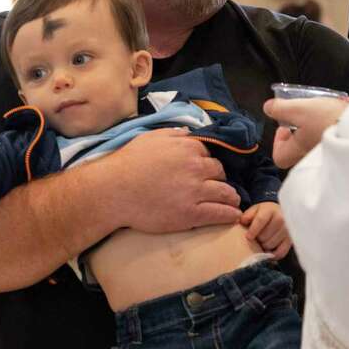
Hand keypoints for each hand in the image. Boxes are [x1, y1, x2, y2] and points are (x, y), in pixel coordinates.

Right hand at [111, 128, 240, 232]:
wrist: (114, 190)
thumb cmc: (128, 162)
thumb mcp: (150, 138)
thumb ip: (173, 134)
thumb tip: (189, 133)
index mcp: (187, 148)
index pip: (208, 154)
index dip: (206, 163)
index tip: (205, 171)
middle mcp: (195, 168)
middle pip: (220, 172)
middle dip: (219, 178)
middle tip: (217, 186)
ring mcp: (195, 192)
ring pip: (226, 193)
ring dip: (231, 197)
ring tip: (232, 202)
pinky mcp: (192, 214)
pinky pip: (220, 213)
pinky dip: (230, 214)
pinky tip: (234, 216)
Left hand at [239, 202, 290, 258]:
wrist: (280, 213)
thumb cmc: (264, 213)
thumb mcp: (254, 210)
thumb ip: (247, 215)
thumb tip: (242, 222)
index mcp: (270, 210)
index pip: (260, 221)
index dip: (253, 230)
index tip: (248, 237)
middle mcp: (282, 219)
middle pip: (264, 236)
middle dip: (257, 238)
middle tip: (256, 237)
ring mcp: (288, 231)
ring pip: (270, 245)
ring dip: (263, 246)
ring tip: (262, 241)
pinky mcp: (291, 241)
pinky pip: (280, 253)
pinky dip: (273, 255)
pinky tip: (268, 251)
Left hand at [264, 96, 348, 168]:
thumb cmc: (329, 122)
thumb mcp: (299, 109)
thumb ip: (280, 108)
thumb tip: (269, 108)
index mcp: (298, 151)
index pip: (279, 156)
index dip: (279, 140)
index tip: (287, 124)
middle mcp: (312, 157)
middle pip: (300, 144)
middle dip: (304, 125)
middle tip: (310, 111)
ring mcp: (329, 153)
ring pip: (318, 137)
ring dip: (323, 120)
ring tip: (331, 106)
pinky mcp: (344, 145)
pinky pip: (336, 133)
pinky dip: (337, 120)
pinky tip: (344, 108)